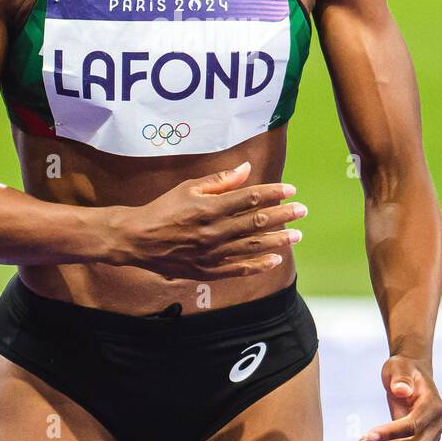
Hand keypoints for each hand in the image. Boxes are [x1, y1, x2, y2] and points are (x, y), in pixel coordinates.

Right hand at [110, 160, 305, 279]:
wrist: (138, 239)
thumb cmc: (164, 209)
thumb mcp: (188, 188)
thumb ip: (220, 181)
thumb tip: (246, 169)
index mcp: (210, 208)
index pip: (250, 198)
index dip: (273, 193)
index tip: (291, 190)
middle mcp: (214, 231)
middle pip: (257, 222)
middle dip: (283, 215)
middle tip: (302, 211)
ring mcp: (212, 253)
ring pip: (253, 246)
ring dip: (278, 240)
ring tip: (297, 235)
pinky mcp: (208, 270)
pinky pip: (239, 269)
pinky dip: (258, 265)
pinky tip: (275, 260)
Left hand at [354, 356, 441, 440]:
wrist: (412, 376)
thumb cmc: (404, 371)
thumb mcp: (399, 367)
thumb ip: (401, 378)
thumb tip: (401, 391)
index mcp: (433, 406)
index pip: (412, 426)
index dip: (390, 433)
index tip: (367, 436)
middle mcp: (437, 425)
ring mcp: (432, 438)